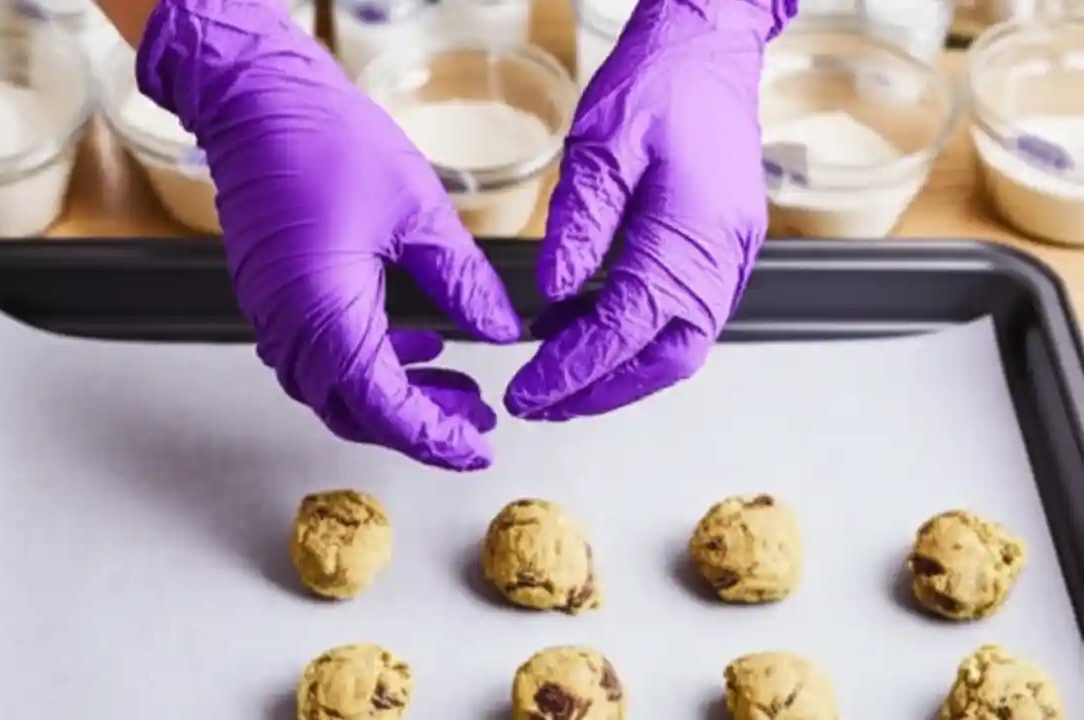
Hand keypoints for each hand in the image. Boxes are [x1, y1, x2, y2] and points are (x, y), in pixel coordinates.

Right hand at [136, 0, 520, 469]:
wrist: (252, 100)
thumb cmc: (325, 139)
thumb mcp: (419, 211)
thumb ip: (464, 281)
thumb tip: (500, 327)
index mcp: (327, 314)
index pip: (386, 408)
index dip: (436, 436)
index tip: (479, 446)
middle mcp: (291, 330)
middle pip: (357, 413)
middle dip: (420, 426)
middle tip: (477, 420)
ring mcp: (273, 318)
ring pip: (335, 391)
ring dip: (394, 398)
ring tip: (458, 385)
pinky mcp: (272, 299)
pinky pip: (318, 357)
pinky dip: (367, 366)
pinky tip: (416, 342)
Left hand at [503, 0, 794, 420]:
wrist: (709, 45)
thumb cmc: (660, 81)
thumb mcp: (603, 145)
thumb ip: (579, 225)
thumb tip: (553, 292)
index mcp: (691, 232)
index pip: (626, 326)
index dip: (575, 367)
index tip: (529, 390)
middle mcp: (722, 257)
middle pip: (666, 358)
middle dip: (602, 390)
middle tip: (542, 401)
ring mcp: (732, 256)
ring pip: (682, 345)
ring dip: (621, 369)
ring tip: (559, 373)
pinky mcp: (727, 249)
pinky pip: (689, 314)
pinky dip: (641, 336)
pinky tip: (591, 326)